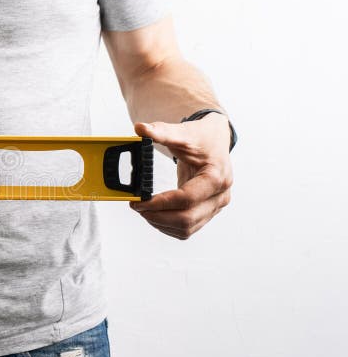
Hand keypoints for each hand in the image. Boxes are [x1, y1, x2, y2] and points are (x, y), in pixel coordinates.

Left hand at [130, 114, 232, 239]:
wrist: (215, 140)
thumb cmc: (201, 137)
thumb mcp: (182, 133)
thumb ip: (161, 131)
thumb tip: (139, 128)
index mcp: (216, 177)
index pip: (186, 198)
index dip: (159, 203)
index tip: (138, 202)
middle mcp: (220, 195)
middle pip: (187, 219)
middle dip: (157, 216)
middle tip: (137, 207)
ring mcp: (216, 206)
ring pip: (187, 228)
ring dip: (161, 224)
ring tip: (144, 211)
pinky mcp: (208, 211)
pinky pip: (188, 228)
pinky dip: (169, 226)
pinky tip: (155, 215)